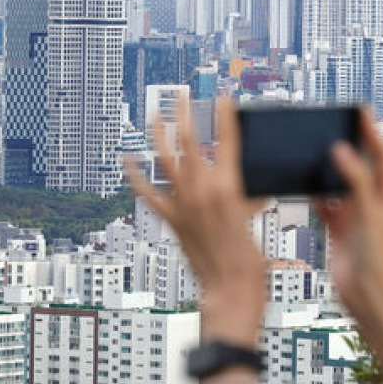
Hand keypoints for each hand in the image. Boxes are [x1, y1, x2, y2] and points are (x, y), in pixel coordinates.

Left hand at [126, 98, 268, 346]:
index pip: (226, 139)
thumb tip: (249, 181)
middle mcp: (202, 190)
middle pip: (190, 141)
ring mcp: (183, 204)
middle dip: (185, 114)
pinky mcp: (172, 220)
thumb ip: (249, 193)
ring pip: (166, 160)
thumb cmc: (249, 257)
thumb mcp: (254, 215)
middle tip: (182, 95)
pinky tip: (128, 161)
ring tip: (156, 116)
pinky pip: (148, 195)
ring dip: (159, 136)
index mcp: (229, 186)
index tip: (222, 97)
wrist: (230, 288)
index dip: (224, 115)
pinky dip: (136, 178)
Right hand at [315, 109, 382, 371]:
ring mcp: (354, 214)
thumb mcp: (366, 210)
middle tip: (334, 123)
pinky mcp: (338, 228)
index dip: (371, 131)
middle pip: (359, 165)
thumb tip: (340, 149)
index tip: (360, 111)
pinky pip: (324, 204)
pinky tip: (304, 185)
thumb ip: (354, 178)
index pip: (380, 154)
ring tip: (314, 149)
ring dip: (328, 169)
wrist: (364, 292)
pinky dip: (315, 194)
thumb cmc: (374, 255)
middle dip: (347, 145)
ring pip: (339, 183)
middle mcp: (370, 201)